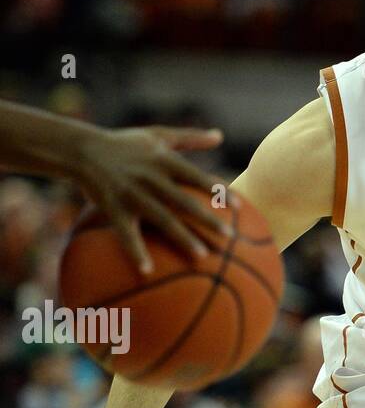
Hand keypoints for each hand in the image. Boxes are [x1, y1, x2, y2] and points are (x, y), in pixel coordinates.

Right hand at [74, 125, 226, 271]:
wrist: (82, 149)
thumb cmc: (125, 144)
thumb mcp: (157, 135)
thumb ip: (190, 137)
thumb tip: (221, 136)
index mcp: (164, 161)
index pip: (197, 177)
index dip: (218, 191)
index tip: (239, 207)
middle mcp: (150, 177)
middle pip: (184, 201)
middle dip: (207, 218)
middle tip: (229, 237)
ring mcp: (132, 194)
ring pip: (161, 218)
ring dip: (182, 237)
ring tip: (201, 256)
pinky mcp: (114, 208)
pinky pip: (126, 234)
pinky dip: (136, 251)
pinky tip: (148, 271)